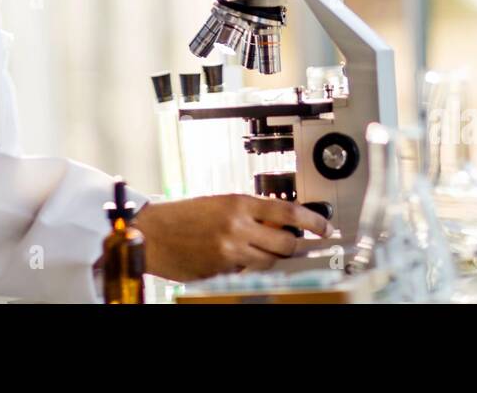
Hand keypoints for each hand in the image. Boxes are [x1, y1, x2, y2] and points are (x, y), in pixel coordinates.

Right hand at [129, 194, 333, 282]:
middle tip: (294, 244)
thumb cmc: (182, 215)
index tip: (324, 227)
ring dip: (269, 259)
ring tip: (256, 250)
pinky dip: (247, 268)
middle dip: (293, 246)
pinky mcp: (222, 272)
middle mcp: (237, 227)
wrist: (152, 233)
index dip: (313, 221)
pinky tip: (234, 260)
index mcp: (238, 203)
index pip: (289, 213)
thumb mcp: (219, 203)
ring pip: (269, 262)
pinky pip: (247, 273)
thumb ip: (249, 212)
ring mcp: (230, 252)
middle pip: (285, 244)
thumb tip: (279, 223)